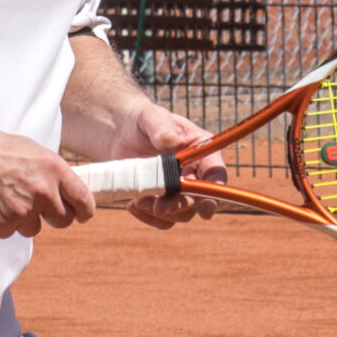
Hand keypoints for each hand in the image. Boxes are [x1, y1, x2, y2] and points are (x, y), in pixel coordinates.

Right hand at [0, 124, 95, 238]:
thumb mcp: (28, 150)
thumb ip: (48, 171)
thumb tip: (61, 187)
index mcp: (53, 168)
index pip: (83, 199)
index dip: (84, 211)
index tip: (82, 215)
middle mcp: (44, 191)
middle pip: (63, 220)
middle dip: (52, 218)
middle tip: (35, 208)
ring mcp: (24, 210)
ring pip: (34, 228)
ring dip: (22, 220)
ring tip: (2, 198)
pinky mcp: (4, 224)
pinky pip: (9, 232)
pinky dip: (0, 223)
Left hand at [107, 104, 224, 228]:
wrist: (120, 133)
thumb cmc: (142, 120)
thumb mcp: (150, 117)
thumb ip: (160, 126)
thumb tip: (170, 140)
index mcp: (201, 150)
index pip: (215, 173)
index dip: (215, 192)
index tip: (205, 209)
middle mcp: (195, 172)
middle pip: (198, 199)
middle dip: (180, 206)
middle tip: (159, 207)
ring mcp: (178, 189)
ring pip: (181, 214)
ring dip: (161, 213)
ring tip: (137, 201)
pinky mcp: (161, 200)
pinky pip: (163, 219)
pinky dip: (148, 217)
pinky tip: (132, 205)